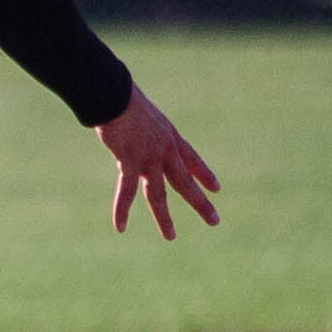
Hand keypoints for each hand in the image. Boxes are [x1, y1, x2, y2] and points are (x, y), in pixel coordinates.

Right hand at [96, 87, 220, 238]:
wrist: (115, 95)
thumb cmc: (121, 97)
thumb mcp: (140, 111)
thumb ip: (139, 124)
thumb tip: (127, 121)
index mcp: (170, 137)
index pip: (193, 160)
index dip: (204, 174)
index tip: (216, 188)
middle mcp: (165, 151)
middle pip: (185, 183)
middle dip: (200, 203)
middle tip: (215, 220)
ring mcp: (150, 159)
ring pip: (158, 194)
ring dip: (164, 218)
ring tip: (171, 237)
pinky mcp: (130, 162)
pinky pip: (127, 192)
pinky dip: (122, 210)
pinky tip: (120, 227)